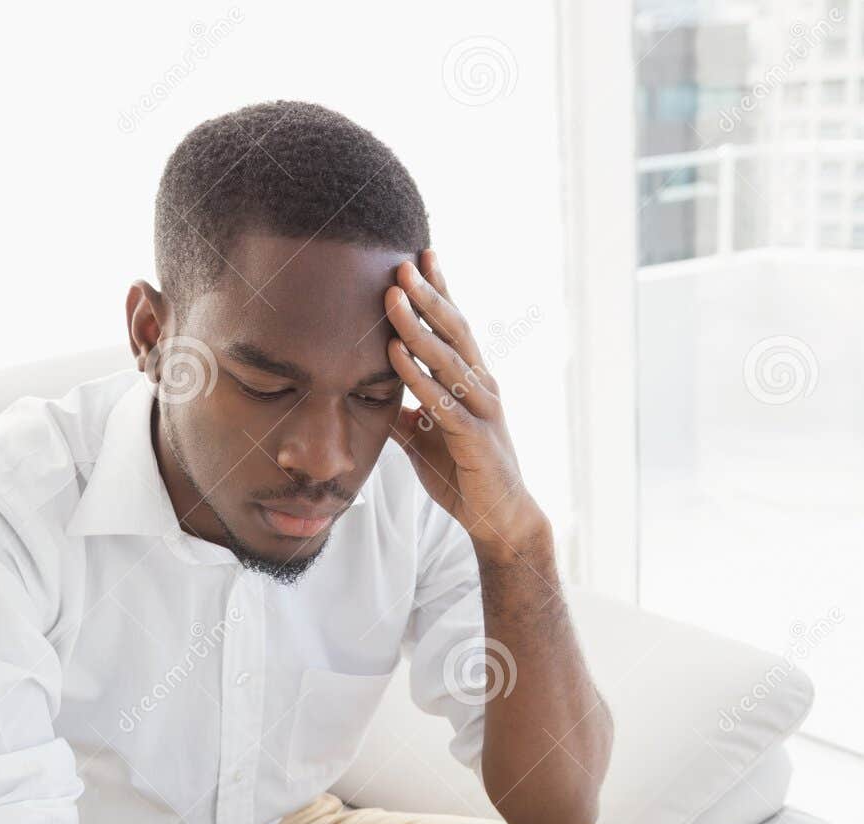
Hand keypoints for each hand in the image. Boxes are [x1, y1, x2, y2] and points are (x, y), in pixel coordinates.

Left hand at [386, 250, 546, 556]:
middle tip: (402, 261)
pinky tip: (396, 356)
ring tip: (392, 296)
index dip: (439, 291)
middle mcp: (481, 387)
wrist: (499, 520)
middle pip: (453, 331)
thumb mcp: (425, 440)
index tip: (420, 256)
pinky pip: (443, 402)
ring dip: (418, 326)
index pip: (454, 328)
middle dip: (428, 294)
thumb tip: (372, 397)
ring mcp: (481, 411)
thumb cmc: (463, 476)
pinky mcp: (475, 440)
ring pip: (448, 359)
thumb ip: (404, 414)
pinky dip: (418, 377)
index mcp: (471, 382)